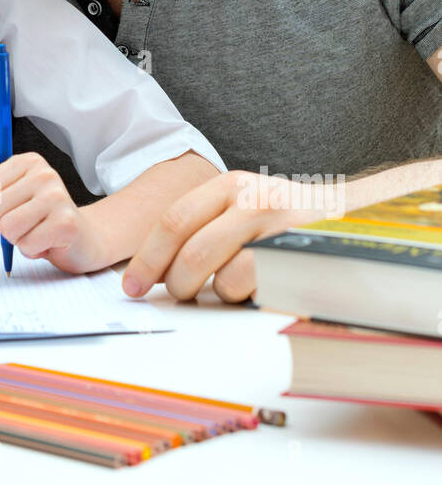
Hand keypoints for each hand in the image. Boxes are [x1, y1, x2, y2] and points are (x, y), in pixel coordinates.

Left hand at [0, 151, 100, 273]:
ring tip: (36, 232)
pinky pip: (27, 244)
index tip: (14, 207)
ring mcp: (57, 197)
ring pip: (8, 228)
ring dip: (18, 239)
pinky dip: (32, 250)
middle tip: (26, 223)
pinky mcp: (66, 223)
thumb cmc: (42, 216)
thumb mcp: (12, 192)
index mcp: (29, 161)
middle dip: (4, 225)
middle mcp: (45, 174)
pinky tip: (47, 242)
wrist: (83, 238)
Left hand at [121, 168, 344, 303]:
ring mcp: (280, 229)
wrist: (353, 218)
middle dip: (174, 284)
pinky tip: (260, 287)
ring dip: (219, 294)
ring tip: (233, 284)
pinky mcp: (300, 259)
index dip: (147, 258)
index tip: (131, 286)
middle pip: (191, 253)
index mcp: (231, 185)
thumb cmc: (286, 222)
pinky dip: (249, 299)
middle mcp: (255, 199)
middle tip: (176, 295)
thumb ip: (203, 227)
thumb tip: (152, 268)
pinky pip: (258, 293)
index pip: (174, 221)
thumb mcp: (243, 207)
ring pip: (223, 279)